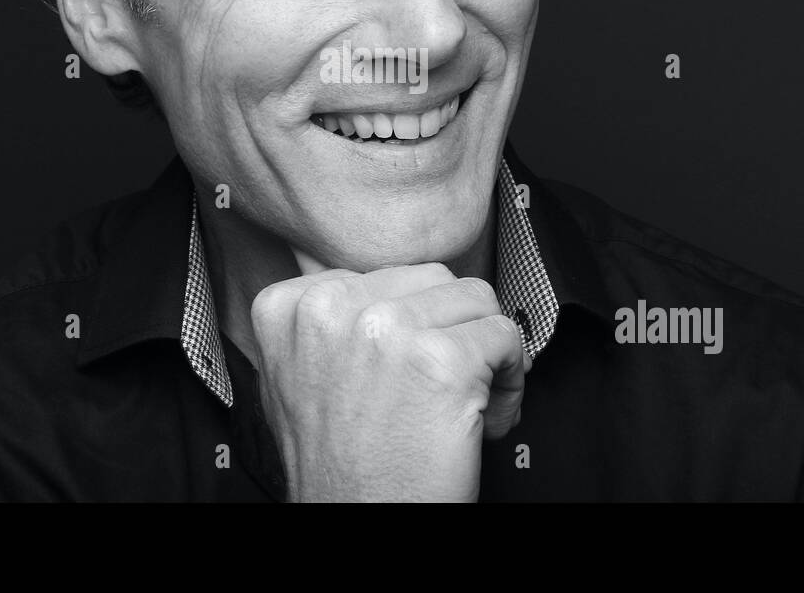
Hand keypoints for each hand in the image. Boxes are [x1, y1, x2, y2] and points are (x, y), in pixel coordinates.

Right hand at [250, 250, 530, 501]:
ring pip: (475, 299)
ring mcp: (386, 330)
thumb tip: (366, 287)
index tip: (410, 366)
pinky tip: (488, 416)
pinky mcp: (441, 360)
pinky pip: (506, 335)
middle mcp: (331, 309)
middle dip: (452, 330)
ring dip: (485, 350)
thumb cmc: (340, 472)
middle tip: (445, 386)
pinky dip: (512, 378)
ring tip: (469, 399)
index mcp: (291, 306)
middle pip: (431, 279)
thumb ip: (322, 325)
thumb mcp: (295, 381)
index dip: (411, 323)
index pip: (383, 275)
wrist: (359, 528)